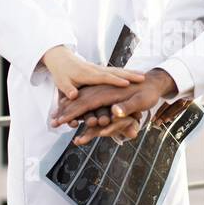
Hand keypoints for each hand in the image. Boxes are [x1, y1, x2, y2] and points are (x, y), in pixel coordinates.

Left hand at [42, 46, 144, 99]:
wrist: (61, 59)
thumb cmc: (61, 73)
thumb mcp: (62, 83)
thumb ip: (68, 89)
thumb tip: (73, 95)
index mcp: (87, 74)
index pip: (103, 77)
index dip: (115, 80)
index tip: (127, 83)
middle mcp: (96, 70)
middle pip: (115, 71)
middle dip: (129, 75)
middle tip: (143, 77)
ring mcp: (100, 69)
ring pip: (118, 70)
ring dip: (131, 73)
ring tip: (144, 76)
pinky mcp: (102, 70)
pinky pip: (116, 71)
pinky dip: (127, 73)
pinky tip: (135, 75)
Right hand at [51, 68, 176, 140]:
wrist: (151, 81)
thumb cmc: (147, 93)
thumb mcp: (140, 101)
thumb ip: (128, 107)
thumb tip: (115, 113)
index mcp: (107, 92)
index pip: (84, 104)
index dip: (71, 113)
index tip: (59, 121)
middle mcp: (101, 91)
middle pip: (78, 102)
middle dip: (65, 112)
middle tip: (51, 123)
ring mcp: (101, 92)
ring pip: (80, 101)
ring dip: (69, 110)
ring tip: (56, 120)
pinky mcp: (104, 94)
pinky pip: (87, 102)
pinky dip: (78, 108)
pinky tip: (71, 115)